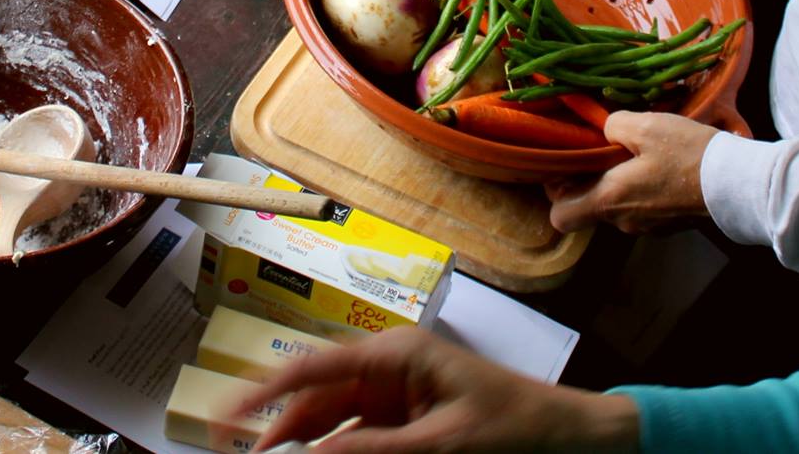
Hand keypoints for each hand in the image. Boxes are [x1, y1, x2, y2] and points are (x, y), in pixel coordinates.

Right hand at [242, 324, 639, 453]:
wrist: (571, 439)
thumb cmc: (518, 427)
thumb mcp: (447, 443)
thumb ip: (378, 450)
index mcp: (398, 355)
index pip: (315, 368)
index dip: (264, 390)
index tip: (226, 413)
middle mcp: (390, 372)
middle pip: (316, 402)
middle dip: (278, 430)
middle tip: (236, 453)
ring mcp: (397, 401)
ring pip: (332, 427)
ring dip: (305, 447)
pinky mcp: (407, 428)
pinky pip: (359, 442)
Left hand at [545, 111, 723, 234]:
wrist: (738, 184)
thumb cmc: (688, 155)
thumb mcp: (647, 126)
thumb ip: (614, 126)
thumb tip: (606, 130)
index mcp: (610, 200)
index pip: (561, 216)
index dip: (556, 192)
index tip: (568, 165)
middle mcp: (624, 221)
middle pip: (589, 208)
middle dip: (590, 181)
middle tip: (602, 150)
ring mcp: (647, 227)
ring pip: (617, 206)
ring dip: (619, 183)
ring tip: (635, 152)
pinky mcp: (668, 225)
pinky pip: (642, 207)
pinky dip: (642, 189)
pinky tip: (659, 164)